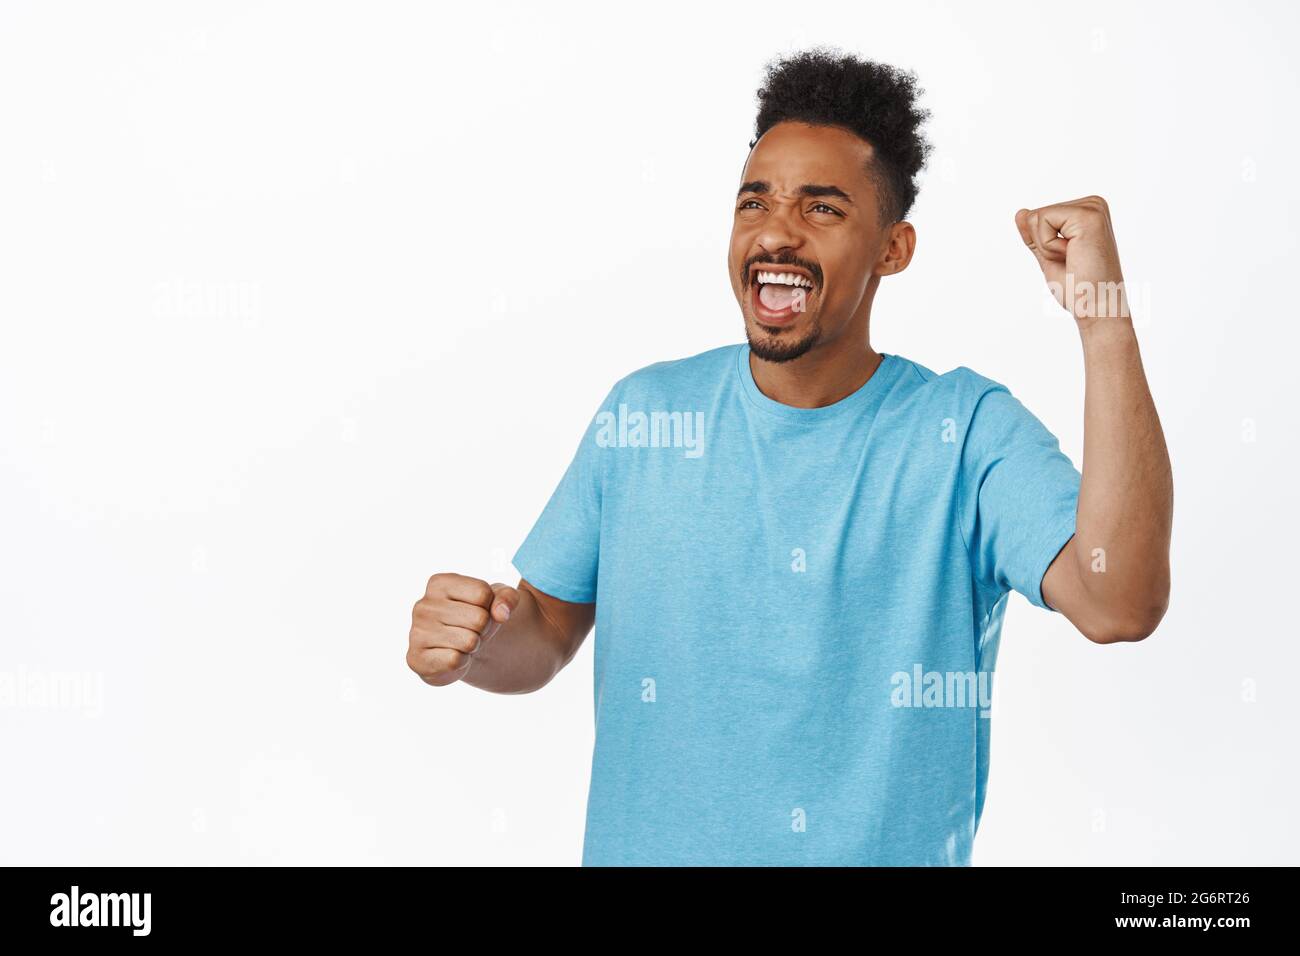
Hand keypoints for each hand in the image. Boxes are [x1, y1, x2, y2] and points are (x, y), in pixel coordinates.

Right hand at [408, 573, 520, 685]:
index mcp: (439, 583)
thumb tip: (501, 613)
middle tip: (472, 630)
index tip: (479, 610)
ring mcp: (416, 632)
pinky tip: (453, 656)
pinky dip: (462, 662)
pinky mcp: (417, 659)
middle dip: (484, 628)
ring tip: (462, 642)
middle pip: (479, 619)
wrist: (461, 649)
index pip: (483, 593)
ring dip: (474, 645)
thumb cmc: (477, 616)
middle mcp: (423, 605)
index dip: (490, 606)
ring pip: (469, 641)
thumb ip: (508, 597)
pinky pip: (455, 661)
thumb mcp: (498, 599)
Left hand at [1015, 196, 1129, 330]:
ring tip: (1073, 259)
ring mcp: (1093, 208)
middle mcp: (1093, 204)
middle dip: (1043, 244)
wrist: (1095, 306)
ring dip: (1047, 247)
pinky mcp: (1088, 216)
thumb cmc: (1078, 286)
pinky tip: (1073, 255)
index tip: (1068, 258)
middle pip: (1035, 214)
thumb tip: (1021, 212)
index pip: (1038, 216)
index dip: (1042, 244)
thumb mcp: (1049, 255)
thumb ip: (1036, 234)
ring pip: (1037, 217)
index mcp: (1086, 211)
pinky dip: (1049, 246)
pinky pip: (1043, 220)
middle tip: (1070, 261)